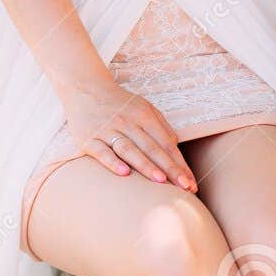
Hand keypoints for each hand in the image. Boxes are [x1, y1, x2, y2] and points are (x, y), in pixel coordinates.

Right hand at [60, 78, 196, 191]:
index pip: (166, 142)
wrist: (84, 88)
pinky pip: (102, 152)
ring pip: (129, 150)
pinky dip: (113, 162)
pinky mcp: (88, 139)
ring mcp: (107, 130)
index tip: (191, 182)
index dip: (179, 163)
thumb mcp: (143, 107)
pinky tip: (125, 173)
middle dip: (170, 169)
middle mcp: (127, 122)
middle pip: (152, 148)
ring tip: (161, 181)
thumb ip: (160, 126)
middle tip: (184, 187)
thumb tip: (176, 149)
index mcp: (143, 115)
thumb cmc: (119, 104)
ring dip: (146, 165)